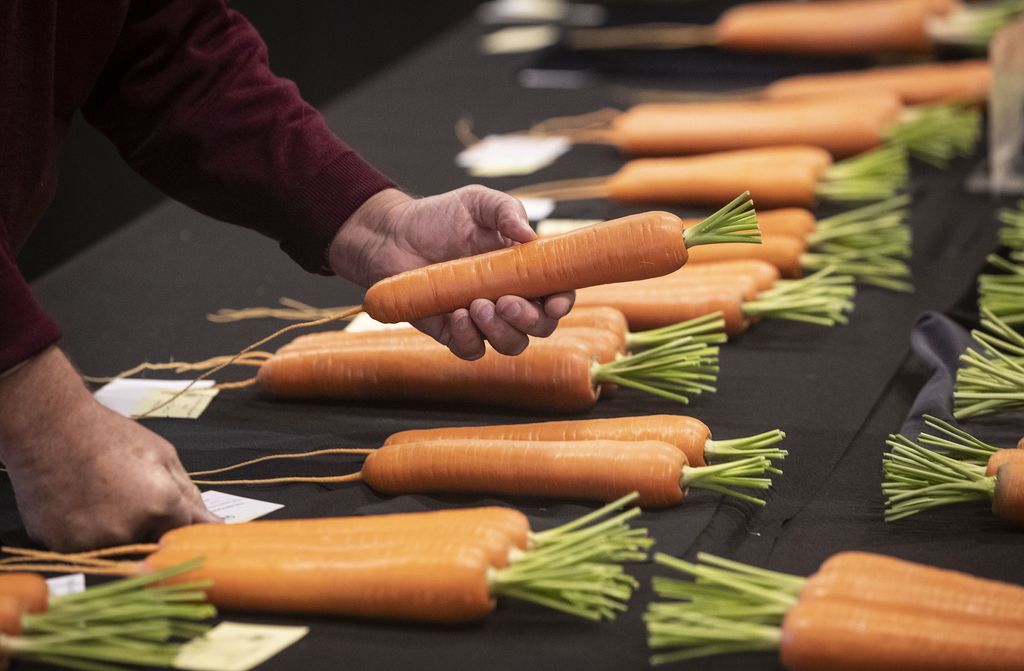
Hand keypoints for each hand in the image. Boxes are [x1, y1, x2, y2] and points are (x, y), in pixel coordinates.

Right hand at [0, 348, 219, 550]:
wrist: (48, 429)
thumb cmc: (109, 436)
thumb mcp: (163, 456)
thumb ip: (189, 495)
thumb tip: (213, 524)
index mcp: (161, 505)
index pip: (183, 533)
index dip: (176, 522)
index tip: (165, 514)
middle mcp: (130, 530)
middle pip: (151, 545)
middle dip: (148, 527)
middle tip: (126, 495)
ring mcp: (94, 541)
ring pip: (118, 549)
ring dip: (116, 532)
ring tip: (101, 497)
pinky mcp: (63, 547)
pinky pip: (86, 549)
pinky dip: (86, 533)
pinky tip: (80, 505)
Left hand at [328, 186, 574, 358]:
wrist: (392, 235)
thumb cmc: (439, 217)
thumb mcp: (477, 202)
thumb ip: (507, 211)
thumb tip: (530, 236)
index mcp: (524, 270)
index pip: (556, 294)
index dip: (562, 302)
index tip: (555, 302)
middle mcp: (509, 299)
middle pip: (539, 327)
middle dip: (530, 320)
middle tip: (506, 301)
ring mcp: (482, 319)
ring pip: (511, 344)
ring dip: (501, 331)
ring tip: (476, 304)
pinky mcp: (453, 332)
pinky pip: (472, 350)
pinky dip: (468, 338)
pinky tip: (454, 314)